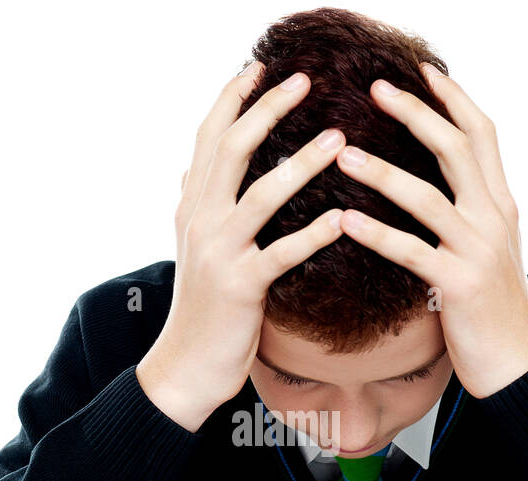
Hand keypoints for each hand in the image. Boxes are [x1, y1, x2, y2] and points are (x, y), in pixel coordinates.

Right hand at [137, 64, 347, 432]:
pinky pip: (281, 254)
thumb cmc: (202, 307)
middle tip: (304, 80)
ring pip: (260, 195)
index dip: (233, 99)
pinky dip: (313, 235)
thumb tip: (190, 168)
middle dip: (267, 110)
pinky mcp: (241, 288)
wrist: (185, 366)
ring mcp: (219, 253)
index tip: (260, 67)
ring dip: (300, 163)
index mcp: (192, 206)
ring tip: (338, 138)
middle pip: (232, 150)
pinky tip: (342, 219)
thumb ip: (196, 205)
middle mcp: (199, 221)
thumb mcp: (192, 248)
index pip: (209, 138)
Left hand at [330, 63, 527, 398]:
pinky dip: (377, 235)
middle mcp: (494, 217)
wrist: (517, 362)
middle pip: (456, 148)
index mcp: (500, 202)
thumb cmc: (491, 306)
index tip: (421, 69)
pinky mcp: (460, 286)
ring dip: (382, 173)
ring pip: (428, 198)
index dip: (453, 97)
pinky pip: (412, 253)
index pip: (481, 134)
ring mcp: (478, 250)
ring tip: (342, 154)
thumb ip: (468, 210)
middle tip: (374, 87)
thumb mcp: (487, 247)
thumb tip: (441, 179)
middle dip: (416, 113)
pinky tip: (346, 223)